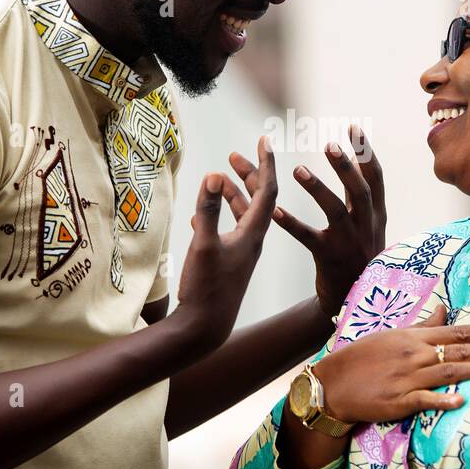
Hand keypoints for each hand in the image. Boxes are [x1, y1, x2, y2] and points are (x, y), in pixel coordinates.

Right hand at [174, 136, 277, 355]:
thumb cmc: (206, 289)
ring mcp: (242, 251)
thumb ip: (208, 210)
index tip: (265, 140)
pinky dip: (219, 216)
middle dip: (249, 174)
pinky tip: (201, 214)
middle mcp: (253, 240)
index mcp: (254, 233)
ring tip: (219, 176)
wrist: (206, 328)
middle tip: (236, 153)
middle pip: (258, 199)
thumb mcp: (204, 245)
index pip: (268, 190)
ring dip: (233, 193)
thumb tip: (214, 174)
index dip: (266, 163)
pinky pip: (229, 231)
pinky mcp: (230, 262)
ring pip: (243, 215)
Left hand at [228, 124, 386, 318]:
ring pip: (336, 211)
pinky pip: (309, 238)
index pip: (375, 179)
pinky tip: (275, 211)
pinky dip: (292, 223)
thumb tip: (357, 164)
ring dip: (318, 188)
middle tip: (329, 144)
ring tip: (298, 170)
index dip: (365, 152)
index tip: (353, 128)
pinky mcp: (330, 259)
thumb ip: (362, 201)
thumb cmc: (359, 259)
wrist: (356, 303)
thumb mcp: (369, 228)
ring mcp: (350, 244)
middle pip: (360, 191)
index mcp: (376, 216)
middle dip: (346, 166)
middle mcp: (368, 227)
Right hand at [311, 305, 469, 424]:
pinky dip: (442, 399)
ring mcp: (407, 378)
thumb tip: (445, 310)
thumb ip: (424, 326)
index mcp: (415, 338)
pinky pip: (424, 400)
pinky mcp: (398, 401)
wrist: (334, 383)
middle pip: (460, 350)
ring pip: (448, 372)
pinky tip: (460, 400)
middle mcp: (415, 355)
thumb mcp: (394, 335)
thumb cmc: (365, 358)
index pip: (458, 332)